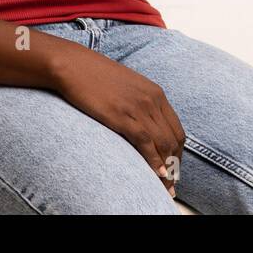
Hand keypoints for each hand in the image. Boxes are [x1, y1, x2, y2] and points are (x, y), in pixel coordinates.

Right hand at [50, 44, 184, 197]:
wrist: (74, 66)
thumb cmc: (96, 76)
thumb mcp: (126, 87)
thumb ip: (140, 103)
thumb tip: (144, 125)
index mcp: (155, 93)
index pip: (177, 130)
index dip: (178, 153)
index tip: (173, 168)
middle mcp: (151, 100)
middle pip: (173, 140)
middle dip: (175, 165)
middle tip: (170, 184)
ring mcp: (138, 108)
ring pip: (163, 144)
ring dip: (167, 168)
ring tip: (165, 186)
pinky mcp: (121, 116)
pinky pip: (145, 142)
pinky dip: (154, 161)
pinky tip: (156, 174)